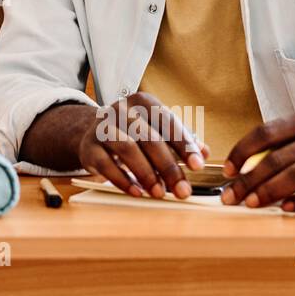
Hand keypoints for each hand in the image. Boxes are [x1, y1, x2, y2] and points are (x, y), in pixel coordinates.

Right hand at [75, 92, 208, 198]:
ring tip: (160, 193)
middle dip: (168, 166)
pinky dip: (122, 180)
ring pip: (126, 148)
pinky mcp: (88, 147)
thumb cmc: (134, 133)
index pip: (166, 122)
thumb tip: (205, 152)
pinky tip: (137, 192)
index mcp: (142, 102)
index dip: (183, 144)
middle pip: (148, 138)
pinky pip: (105, 164)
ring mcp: (101, 127)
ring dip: (146, 173)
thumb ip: (181, 141)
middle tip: (182, 190)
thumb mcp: (157, 131)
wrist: (94, 133)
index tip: (198, 166)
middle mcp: (120, 110)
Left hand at [221, 111, 294, 211]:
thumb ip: (281, 142)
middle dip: (249, 180)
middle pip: (277, 159)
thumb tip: (242, 165)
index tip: (228, 171)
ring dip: (270, 192)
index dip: (242, 152)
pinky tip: (287, 209)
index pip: (265, 133)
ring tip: (252, 204)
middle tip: (232, 196)